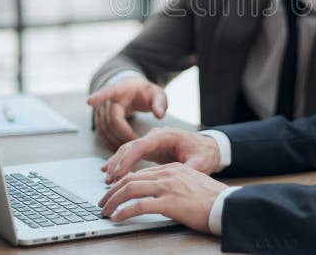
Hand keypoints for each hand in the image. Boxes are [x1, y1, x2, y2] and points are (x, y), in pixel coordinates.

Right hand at [87, 77, 167, 150]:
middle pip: (110, 121)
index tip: (90, 101)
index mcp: (119, 89)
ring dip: (117, 141)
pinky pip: (102, 135)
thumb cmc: (144, 92)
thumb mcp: (156, 93)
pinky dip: (111, 144)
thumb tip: (159, 115)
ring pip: (104, 131)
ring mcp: (100, 112)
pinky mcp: (100, 121)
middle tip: (138, 142)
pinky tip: (122, 149)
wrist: (132, 91)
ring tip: (133, 148)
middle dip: (123, 134)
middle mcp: (106, 100)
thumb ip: (160, 102)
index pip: (107, 92)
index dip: (98, 97)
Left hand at [98, 162, 227, 233]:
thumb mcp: (191, 184)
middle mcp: (169, 174)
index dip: (123, 182)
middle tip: (103, 202)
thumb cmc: (212, 199)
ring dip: (113, 200)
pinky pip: (139, 205)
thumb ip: (173, 183)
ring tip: (105, 210)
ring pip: (131, 189)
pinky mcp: (170, 202)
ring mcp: (169, 187)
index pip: (140, 173)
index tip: (114, 192)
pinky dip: (124, 211)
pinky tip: (117, 218)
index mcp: (173, 168)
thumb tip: (156, 194)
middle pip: (131, 178)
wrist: (227, 205)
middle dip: (112, 191)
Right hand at [102, 127, 220, 183]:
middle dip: (117, 163)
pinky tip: (111, 173)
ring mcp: (151, 141)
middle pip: (130, 146)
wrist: (208, 147)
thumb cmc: (204, 152)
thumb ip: (189, 168)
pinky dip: (120, 163)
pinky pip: (130, 154)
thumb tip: (181, 176)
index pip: (141, 145)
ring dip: (116, 163)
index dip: (128, 159)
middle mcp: (155, 136)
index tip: (119, 173)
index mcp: (166, 135)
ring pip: (127, 149)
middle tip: (109, 180)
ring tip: (107, 179)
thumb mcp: (200, 161)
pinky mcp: (150, 149)